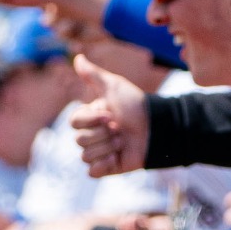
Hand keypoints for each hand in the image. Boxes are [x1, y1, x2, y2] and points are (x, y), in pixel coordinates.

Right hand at [68, 54, 149, 175]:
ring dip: (107, 147)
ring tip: (123, 141)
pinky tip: (117, 157)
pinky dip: (103, 165)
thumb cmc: (136, 105)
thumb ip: (93, 75)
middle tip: (120, 129)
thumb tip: (78, 57)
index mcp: (91, 117)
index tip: (110, 114)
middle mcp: (92, 134)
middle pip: (80, 140)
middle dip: (103, 134)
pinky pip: (92, 172)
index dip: (91, 120)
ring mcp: (100, 152)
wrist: (157, 128)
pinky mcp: (108, 168)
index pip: (74, 122)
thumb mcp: (114, 86)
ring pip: (86, 156)